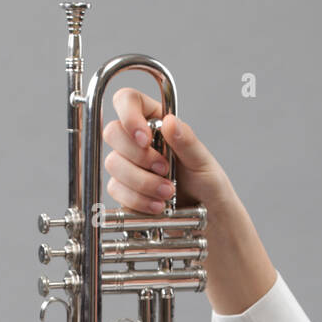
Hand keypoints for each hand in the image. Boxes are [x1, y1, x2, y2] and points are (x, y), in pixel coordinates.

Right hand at [103, 87, 233, 216]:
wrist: (208, 220)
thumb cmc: (208, 186)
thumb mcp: (204, 162)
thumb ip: (186, 142)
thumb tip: (170, 122)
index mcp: (156, 121)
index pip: (127, 100)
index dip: (128, 115)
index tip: (145, 138)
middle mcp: (137, 141)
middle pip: (113, 133)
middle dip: (138, 155)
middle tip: (165, 170)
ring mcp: (128, 166)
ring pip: (114, 165)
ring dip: (142, 181)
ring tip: (168, 192)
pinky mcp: (124, 191)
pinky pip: (117, 191)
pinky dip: (138, 200)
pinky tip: (158, 205)